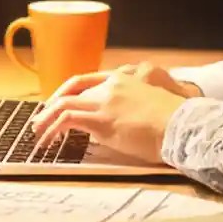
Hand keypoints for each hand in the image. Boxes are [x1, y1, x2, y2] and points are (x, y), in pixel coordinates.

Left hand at [28, 65, 195, 163]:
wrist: (184, 125)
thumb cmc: (176, 123)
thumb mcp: (151, 108)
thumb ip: (131, 110)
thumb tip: (118, 126)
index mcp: (125, 79)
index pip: (88, 80)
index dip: (68, 92)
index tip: (57, 104)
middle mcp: (112, 84)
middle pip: (72, 90)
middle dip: (52, 105)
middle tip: (40, 120)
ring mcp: (106, 100)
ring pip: (64, 104)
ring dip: (46, 120)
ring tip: (38, 135)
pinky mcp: (102, 118)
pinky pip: (66, 120)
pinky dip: (52, 130)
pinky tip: (48, 143)